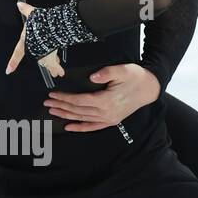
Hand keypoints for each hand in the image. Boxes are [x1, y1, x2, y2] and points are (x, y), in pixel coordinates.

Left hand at [5, 1, 63, 77]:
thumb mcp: (32, 14)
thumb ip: (26, 10)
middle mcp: (33, 50)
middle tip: (49, 70)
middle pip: (38, 59)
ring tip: (56, 73)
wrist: (50, 28)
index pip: (17, 53)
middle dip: (45, 64)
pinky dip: (58, 69)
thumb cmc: (40, 23)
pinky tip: (61, 73)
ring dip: (52, 67)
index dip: (13, 62)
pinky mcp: (51, 56)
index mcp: (25, 41)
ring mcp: (41, 54)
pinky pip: (54, 65)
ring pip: (46, 63)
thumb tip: (19, 4)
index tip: (8, 71)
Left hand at [44, 63, 161, 131]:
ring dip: (66, 115)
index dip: (65, 98)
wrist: (150, 88)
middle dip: (61, 106)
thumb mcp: (122, 70)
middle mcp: (106, 113)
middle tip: (47, 103)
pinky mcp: (111, 120)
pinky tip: (69, 127)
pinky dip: (80, 127)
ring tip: (53, 112)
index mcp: (106, 101)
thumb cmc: (136, 77)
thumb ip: (107, 73)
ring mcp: (109, 118)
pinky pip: (93, 127)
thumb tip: (92, 77)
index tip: (53, 95)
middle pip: (78, 110)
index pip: (80, 100)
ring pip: (82, 118)